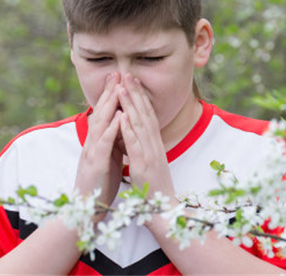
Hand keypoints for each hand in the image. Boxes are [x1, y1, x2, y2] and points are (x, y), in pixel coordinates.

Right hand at [73, 72, 123, 221]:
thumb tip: (119, 126)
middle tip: (116, 73)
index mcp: (98, 141)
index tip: (118, 78)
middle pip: (101, 113)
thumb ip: (111, 141)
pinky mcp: (95, 165)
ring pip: (100, 124)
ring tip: (118, 88)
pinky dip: (112, 129)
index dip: (111, 95)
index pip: (105, 114)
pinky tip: (119, 118)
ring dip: (109, 105)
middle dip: (109, 92)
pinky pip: (104, 144)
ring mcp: (92, 152)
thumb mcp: (107, 158)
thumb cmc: (99, 183)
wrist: (88, 209)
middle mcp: (92, 143)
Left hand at [118, 73, 175, 198]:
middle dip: (135, 93)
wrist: (163, 210)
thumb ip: (143, 146)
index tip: (131, 80)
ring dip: (131, 105)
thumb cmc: (154, 187)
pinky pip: (136, 145)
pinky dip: (129, 130)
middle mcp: (154, 145)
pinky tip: (122, 117)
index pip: (147, 115)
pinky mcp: (144, 166)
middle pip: (145, 114)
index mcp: (154, 144)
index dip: (139, 96)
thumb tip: (135, 133)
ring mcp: (150, 154)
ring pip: (140, 125)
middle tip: (127, 74)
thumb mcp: (149, 161)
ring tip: (122, 88)